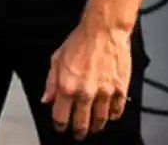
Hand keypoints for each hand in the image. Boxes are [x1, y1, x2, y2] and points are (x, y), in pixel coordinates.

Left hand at [41, 21, 131, 139]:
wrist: (103, 32)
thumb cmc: (79, 42)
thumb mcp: (56, 60)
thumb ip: (51, 82)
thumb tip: (46, 99)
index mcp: (67, 86)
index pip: (61, 115)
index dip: (59, 125)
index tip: (60, 128)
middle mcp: (86, 92)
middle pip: (81, 122)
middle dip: (78, 131)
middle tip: (78, 135)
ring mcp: (105, 92)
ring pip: (100, 118)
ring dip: (96, 126)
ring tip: (93, 128)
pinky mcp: (120, 88)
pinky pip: (118, 108)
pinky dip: (114, 115)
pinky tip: (110, 116)